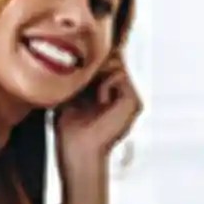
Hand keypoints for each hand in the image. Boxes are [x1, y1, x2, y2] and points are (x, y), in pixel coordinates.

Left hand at [55, 55, 141, 203]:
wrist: (78, 150)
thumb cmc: (70, 127)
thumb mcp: (72, 94)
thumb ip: (82, 76)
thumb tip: (83, 53)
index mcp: (111, 93)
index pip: (108, 62)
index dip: (94, 60)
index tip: (79, 73)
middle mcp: (123, 95)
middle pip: (113, 58)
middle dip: (94, 65)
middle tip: (82, 85)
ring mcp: (130, 98)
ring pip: (116, 63)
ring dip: (98, 76)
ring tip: (90, 96)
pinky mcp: (134, 102)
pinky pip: (119, 76)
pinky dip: (104, 86)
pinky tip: (99, 102)